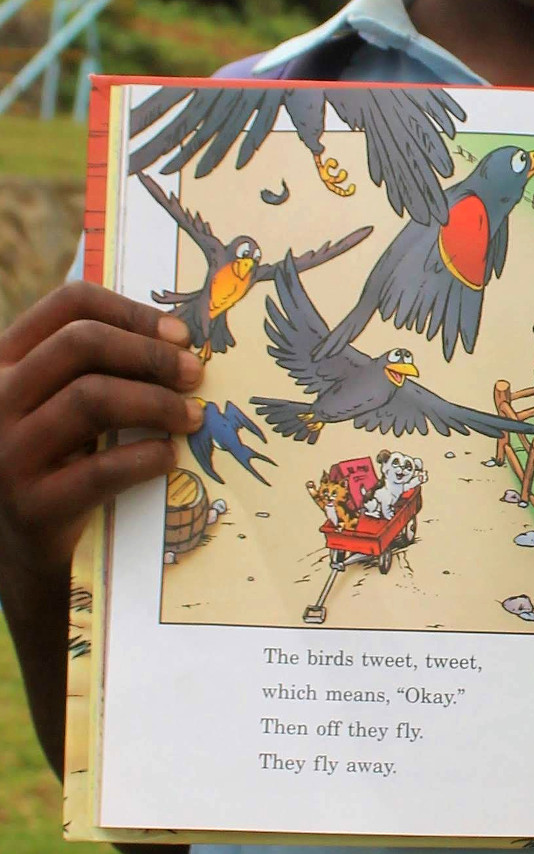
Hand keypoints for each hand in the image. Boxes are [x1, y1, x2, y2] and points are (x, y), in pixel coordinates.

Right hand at [0, 283, 203, 584]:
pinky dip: (145, 457)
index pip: (68, 304)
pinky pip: (99, 469)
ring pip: (92, 398)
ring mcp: (5, 452)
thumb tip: (180, 339)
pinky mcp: (29, 506)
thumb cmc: (54, 458)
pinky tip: (169, 456)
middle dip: (150, 354)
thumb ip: (96, 366)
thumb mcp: (57, 401)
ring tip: (192, 416)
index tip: (180, 333)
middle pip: (81, 343)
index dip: (131, 311)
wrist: (17, 549)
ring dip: (157, 403)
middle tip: (195, 373)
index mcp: (4, 361)